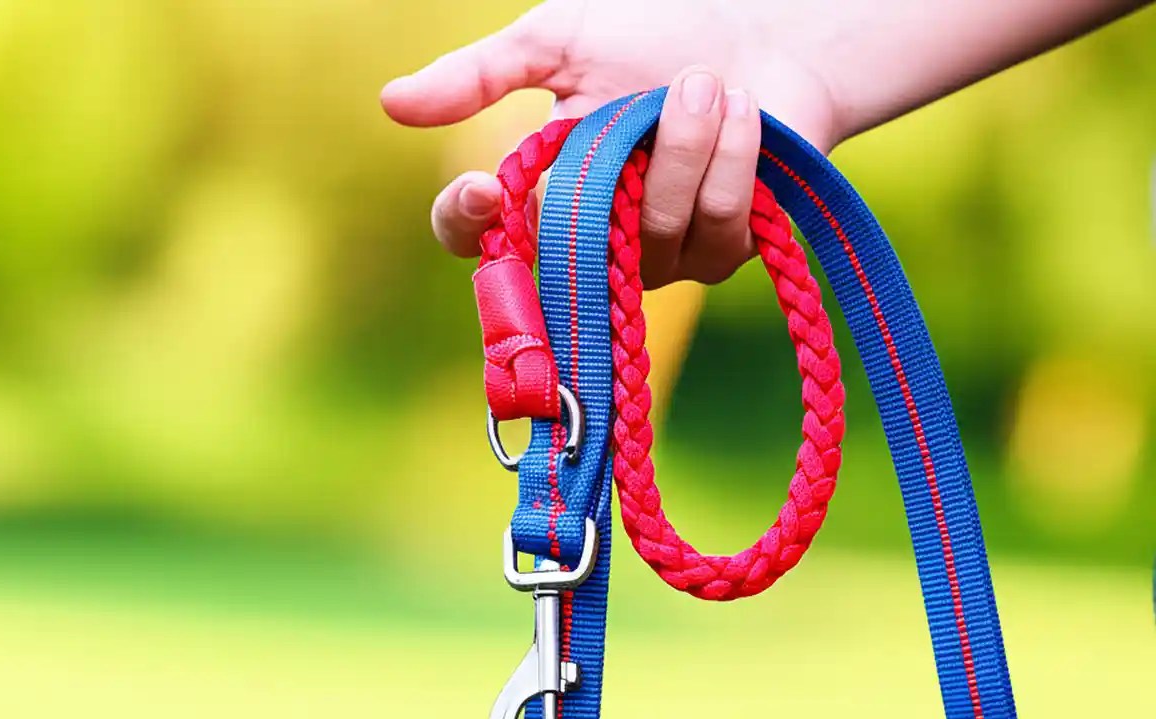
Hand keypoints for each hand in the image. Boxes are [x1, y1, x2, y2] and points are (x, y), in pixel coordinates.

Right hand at [380, 0, 838, 287]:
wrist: (764, 25)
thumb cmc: (657, 28)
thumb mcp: (559, 40)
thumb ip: (481, 75)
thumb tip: (392, 103)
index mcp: (542, 184)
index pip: (479, 239)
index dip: (469, 228)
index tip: (486, 189)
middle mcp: (592, 235)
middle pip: (572, 253)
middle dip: (618, 167)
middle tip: (660, 91)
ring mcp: (655, 256)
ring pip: (653, 235)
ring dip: (689, 144)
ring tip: (708, 82)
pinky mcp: (719, 256)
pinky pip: (714, 229)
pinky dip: (731, 157)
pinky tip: (745, 111)